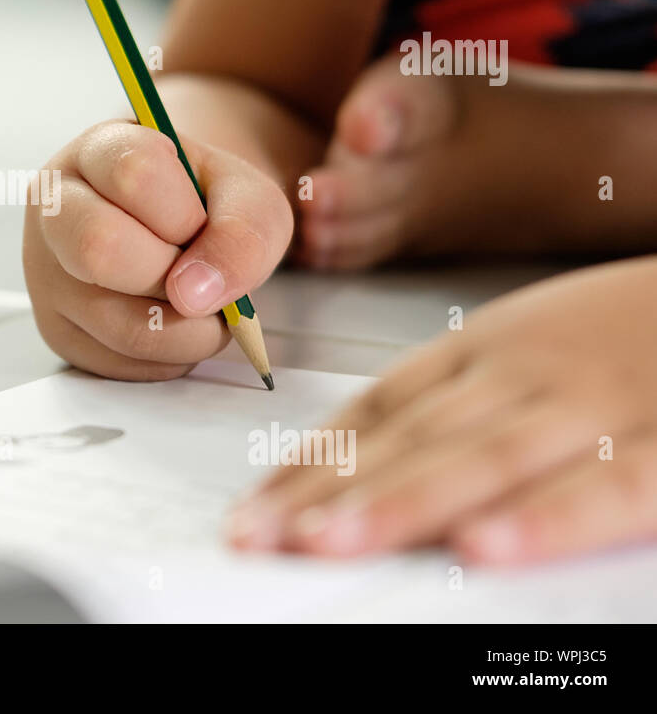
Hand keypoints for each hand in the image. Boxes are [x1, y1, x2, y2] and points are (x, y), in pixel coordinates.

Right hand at [23, 120, 292, 380]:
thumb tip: (196, 295)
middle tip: (197, 271)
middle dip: (174, 274)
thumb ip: (242, 229)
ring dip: (186, 328)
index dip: (183, 212)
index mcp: (95, 152)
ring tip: (201, 305)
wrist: (177, 226)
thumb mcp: (246, 195)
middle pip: (98, 249)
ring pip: (116, 323)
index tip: (198, 222)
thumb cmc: (205, 204)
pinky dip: (170, 356)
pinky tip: (174, 322)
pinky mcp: (58, 331)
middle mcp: (54, 210)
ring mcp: (45, 275)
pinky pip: (122, 363)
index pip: (133, 174)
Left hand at [228, 256, 656, 563]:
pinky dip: (545, 519)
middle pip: (411, 440)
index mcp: (487, 344)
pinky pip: (606, 487)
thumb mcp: (529, 340)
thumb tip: (368, 451)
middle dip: (325, 493)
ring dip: (399, 502)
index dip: (312, 459)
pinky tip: (485, 551)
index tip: (256, 505)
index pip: (378, 408)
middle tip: (256, 537)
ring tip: (327, 543)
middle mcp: (525, 371)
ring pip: (484, 459)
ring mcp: (597, 404)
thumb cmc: (630, 324)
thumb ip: (458, 393)